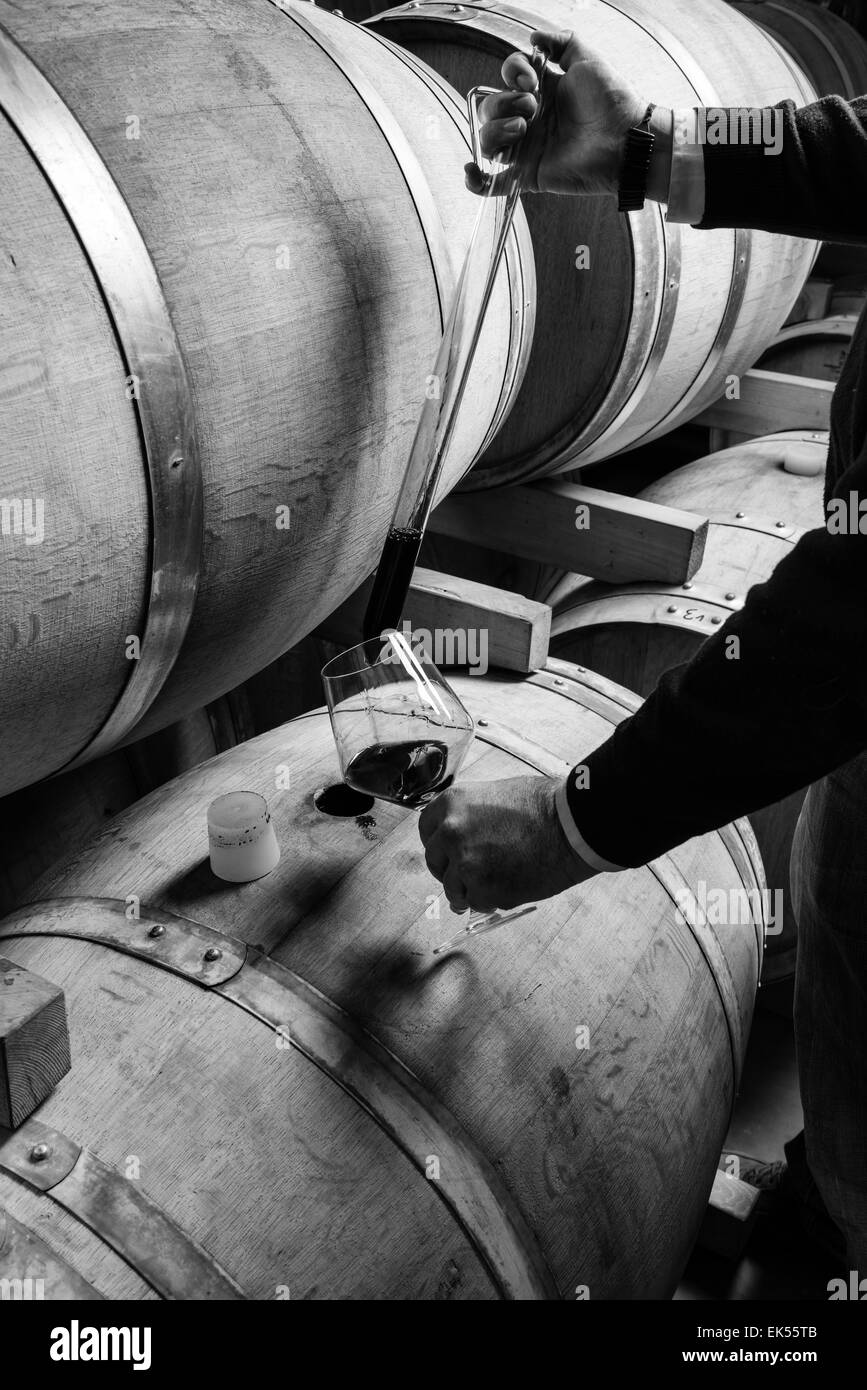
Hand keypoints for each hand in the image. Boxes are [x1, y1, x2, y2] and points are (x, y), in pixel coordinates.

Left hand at [418, 775, 598, 913]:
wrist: (572, 826)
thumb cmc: (544, 806)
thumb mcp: (496, 795)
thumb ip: (472, 816)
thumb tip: (463, 839)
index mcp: (452, 803)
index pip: (427, 830)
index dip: (440, 843)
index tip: (449, 852)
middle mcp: (450, 832)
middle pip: (435, 861)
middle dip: (451, 869)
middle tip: (472, 872)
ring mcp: (464, 863)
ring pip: (452, 888)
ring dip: (469, 890)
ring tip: (495, 883)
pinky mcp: (482, 889)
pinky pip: (476, 903)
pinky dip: (490, 900)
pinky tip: (510, 887)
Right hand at [466, 27, 649, 196]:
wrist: (625, 139)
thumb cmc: (612, 101)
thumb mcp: (587, 58)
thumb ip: (561, 42)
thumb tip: (533, 37)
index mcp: (541, 91)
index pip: (507, 78)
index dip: (512, 74)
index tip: (531, 79)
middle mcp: (530, 119)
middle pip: (490, 108)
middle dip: (504, 103)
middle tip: (532, 107)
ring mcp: (527, 148)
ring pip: (487, 140)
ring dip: (496, 131)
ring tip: (522, 129)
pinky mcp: (528, 175)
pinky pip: (492, 184)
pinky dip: (476, 181)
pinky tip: (472, 171)